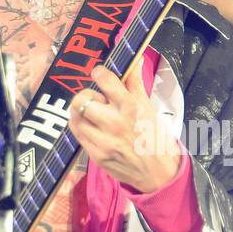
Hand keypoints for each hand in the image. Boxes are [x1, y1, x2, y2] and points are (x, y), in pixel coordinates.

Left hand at [70, 56, 181, 193]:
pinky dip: (81, 126)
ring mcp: (103, 141)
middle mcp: (115, 123)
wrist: (158, 173)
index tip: (99, 74)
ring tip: (91, 113)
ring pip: (75, 116)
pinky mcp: (95, 155)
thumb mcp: (148, 107)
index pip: (104, 79)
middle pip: (82, 99)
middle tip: (96, 100)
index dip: (99, 73)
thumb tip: (135, 58)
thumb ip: (135, 82)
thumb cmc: (155, 137)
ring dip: (80, 111)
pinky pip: (77, 133)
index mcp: (131, 107)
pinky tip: (91, 126)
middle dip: (87, 95)